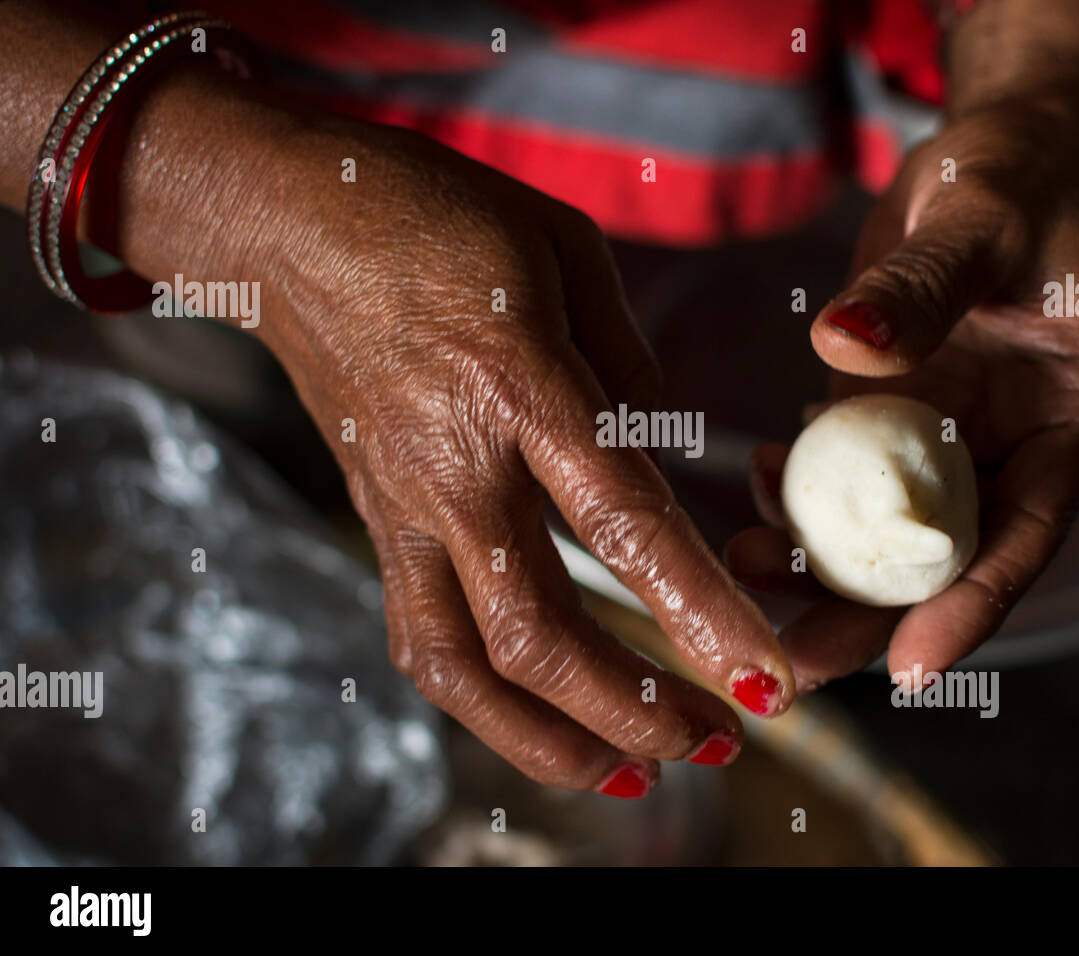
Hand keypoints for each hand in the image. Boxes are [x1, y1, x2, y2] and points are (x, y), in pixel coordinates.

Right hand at [254, 126, 794, 793]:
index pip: (626, 525)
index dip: (699, 613)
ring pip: (462, 666)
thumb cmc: (441, 217)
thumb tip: (661, 463)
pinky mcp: (376, 521)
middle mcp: (456, 467)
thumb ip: (628, 370)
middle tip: (718, 743)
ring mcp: (402, 506)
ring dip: (548, 739)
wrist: (292, 220)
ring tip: (631, 771)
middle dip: (633, 710)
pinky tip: (538, 719)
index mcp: (520, 385)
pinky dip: (484, 700)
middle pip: (536, 633)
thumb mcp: (567, 253)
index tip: (766, 681)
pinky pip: (423, 635)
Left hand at [725, 102, 1078, 691]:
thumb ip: (923, 285)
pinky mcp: (896, 408)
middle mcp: (1013, 439)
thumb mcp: (981, 217)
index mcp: (1071, 413)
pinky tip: (755, 480)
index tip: (908, 670)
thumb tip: (844, 347)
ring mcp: (950, 429)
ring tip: (743, 564)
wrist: (999, 147)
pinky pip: (846, 469)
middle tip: (792, 663)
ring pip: (886, 523)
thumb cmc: (1017, 172)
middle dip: (870, 614)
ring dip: (818, 556)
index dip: (969, 607)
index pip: (1026, 533)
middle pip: (944, 552)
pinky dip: (801, 486)